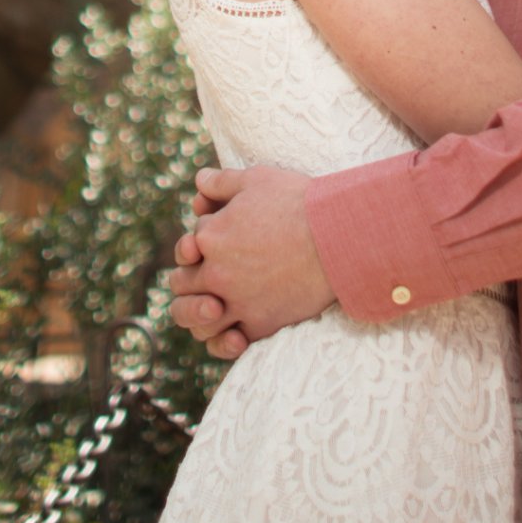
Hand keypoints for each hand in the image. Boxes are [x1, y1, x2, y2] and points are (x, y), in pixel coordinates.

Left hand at [163, 166, 332, 358]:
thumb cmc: (300, 203)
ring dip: (198, 315)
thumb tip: (199, 180)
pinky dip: (225, 341)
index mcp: (210, 236)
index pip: (192, 243)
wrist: (339, 237)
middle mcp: (217, 272)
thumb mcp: (256, 179)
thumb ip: (222, 182)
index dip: (206, 238)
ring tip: (215, 307)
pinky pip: (227, 343)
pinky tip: (234, 334)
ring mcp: (237, 301)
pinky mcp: (259, 324)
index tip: (229, 235)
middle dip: (190, 277)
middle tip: (211, 273)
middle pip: (182, 283)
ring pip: (196, 322)